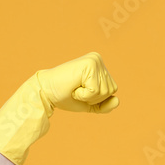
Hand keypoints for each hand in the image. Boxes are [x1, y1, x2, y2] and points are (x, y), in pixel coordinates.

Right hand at [0, 52, 119, 164]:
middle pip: (111, 90)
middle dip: (94, 98)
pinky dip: (84, 95)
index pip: (112, 90)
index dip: (97, 98)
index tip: (81, 91)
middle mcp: (98, 60)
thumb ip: (105, 105)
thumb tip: (118, 101)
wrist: (46, 93)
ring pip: (104, 91)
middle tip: (77, 89)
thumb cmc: (66, 97)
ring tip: (75, 88)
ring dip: (88, 96)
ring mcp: (94, 60)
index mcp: (100, 66)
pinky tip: (74, 87)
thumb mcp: (90, 104)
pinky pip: (96, 90)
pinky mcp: (89, 65)